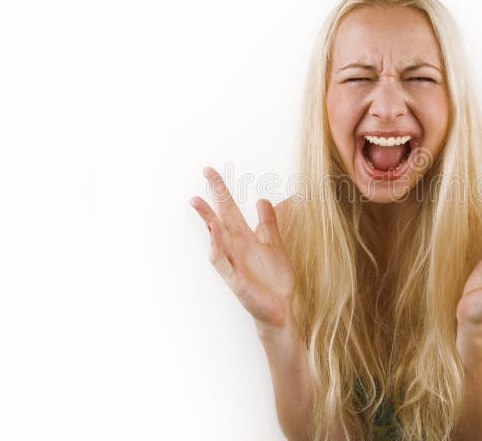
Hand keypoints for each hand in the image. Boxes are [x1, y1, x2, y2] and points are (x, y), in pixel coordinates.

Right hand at [189, 166, 295, 336]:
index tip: (210, 172)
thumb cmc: (275, 280)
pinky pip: (222, 262)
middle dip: (213, 197)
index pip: (230, 209)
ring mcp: (233, 263)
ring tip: (199, 203)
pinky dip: (217, 247)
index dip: (221, 191)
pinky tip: (214, 232)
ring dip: (208, 221)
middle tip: (205, 173)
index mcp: (245, 238)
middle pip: (221, 218)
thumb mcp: (275, 245)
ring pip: (217, 239)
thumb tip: (261, 200)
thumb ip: (268, 224)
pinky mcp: (236, 280)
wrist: (281, 309)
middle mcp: (236, 248)